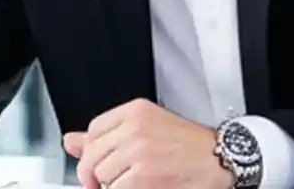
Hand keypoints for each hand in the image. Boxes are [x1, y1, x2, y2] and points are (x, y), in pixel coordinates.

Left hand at [63, 99, 233, 188]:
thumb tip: (71, 141)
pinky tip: (139, 187)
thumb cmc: (191, 145)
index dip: (93, 152)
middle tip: (105, 184)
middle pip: (93, 155)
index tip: (98, 164)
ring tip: (133, 183)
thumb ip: (107, 135)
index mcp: (135, 111)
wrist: (222, 158)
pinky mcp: (145, 175)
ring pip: (102, 175)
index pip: (94, 130)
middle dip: (96, 175)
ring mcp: (139, 150)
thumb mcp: (148, 128)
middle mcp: (134, 127)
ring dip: (113, 186)